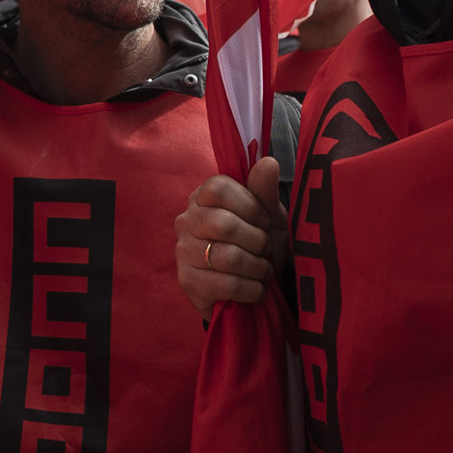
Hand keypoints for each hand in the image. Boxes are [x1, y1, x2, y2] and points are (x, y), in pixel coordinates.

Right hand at [177, 157, 286, 316]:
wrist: (254, 286)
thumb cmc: (259, 243)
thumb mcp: (270, 215)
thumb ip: (265, 190)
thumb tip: (268, 162)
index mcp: (203, 197)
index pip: (218, 188)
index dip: (250, 205)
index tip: (265, 221)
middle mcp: (186, 220)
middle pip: (224, 224)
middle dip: (257, 241)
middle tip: (266, 249)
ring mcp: (183, 251)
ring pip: (227, 257)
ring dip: (257, 268)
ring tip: (264, 270)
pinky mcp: (187, 282)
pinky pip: (224, 285)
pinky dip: (250, 289)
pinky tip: (256, 289)